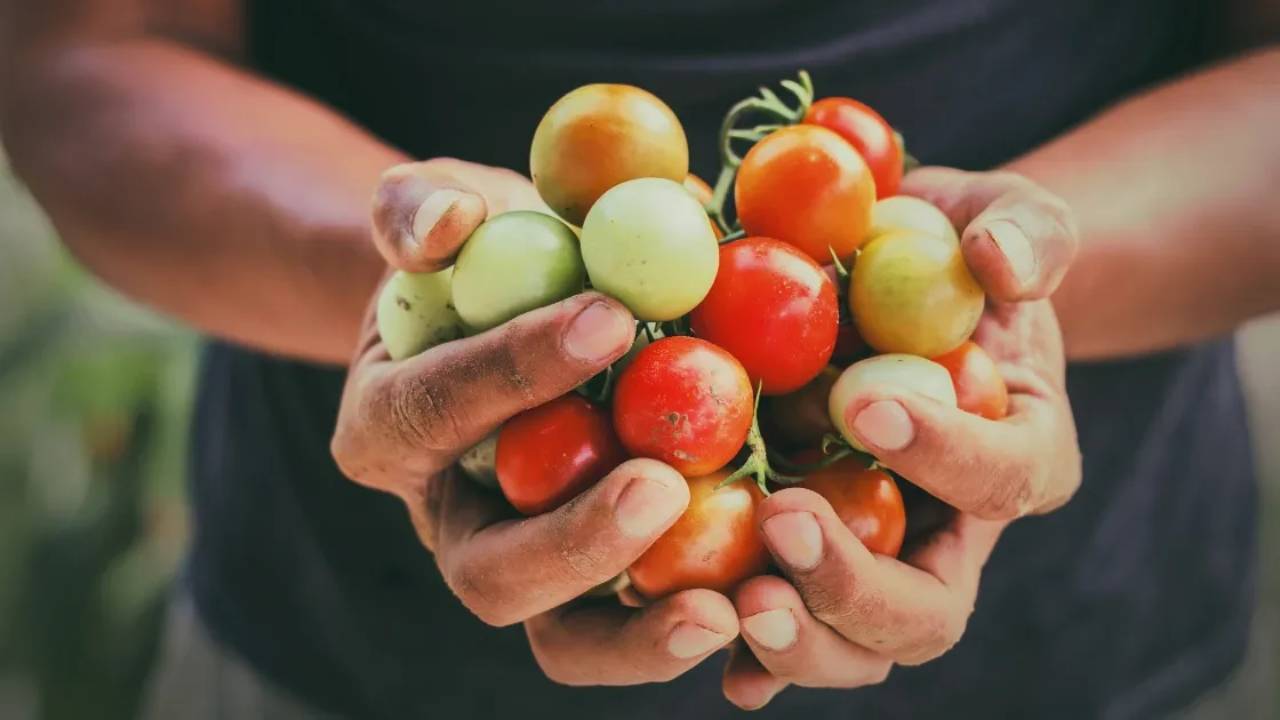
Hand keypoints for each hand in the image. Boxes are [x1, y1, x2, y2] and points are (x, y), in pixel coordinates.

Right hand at [332, 159, 738, 684]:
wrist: (519, 315)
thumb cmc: (482, 259)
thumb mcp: (440, 210)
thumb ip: (419, 208)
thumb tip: (448, 223)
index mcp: (390, 430)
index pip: (437, 409)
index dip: (514, 370)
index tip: (610, 318)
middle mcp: (453, 521)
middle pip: (491, 573)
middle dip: (574, 541)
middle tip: (660, 487)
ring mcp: (530, 565)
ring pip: (564, 637)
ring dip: (642, 633)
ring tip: (725, 604)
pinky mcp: (604, 585)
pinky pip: (640, 629)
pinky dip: (697, 626)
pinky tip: (768, 598)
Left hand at [722, 168, 1082, 708]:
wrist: (890, 284)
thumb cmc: (952, 248)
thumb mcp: (1004, 214)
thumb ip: (1027, 228)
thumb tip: (998, 261)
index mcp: (1018, 454)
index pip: (1004, 477)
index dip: (945, 453)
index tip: (868, 404)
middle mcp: (949, 531)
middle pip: (927, 609)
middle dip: (856, 583)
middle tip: (784, 520)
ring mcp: (873, 557)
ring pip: (856, 645)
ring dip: (800, 637)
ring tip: (734, 602)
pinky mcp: (803, 558)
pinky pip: (783, 626)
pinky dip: (748, 655)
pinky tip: (706, 643)